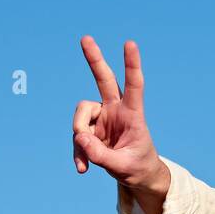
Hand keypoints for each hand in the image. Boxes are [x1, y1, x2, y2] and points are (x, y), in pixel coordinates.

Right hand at [73, 36, 167, 194]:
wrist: (136, 175)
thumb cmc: (137, 166)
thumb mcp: (124, 166)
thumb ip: (101, 155)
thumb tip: (80, 138)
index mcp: (133, 114)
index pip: (134, 85)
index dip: (131, 64)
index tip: (129, 43)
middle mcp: (116, 110)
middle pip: (104, 80)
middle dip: (94, 59)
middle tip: (85, 38)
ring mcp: (101, 118)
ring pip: (80, 116)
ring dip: (79, 135)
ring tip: (88, 158)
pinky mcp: (90, 129)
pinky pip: (77, 136)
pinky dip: (78, 152)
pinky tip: (83, 168)